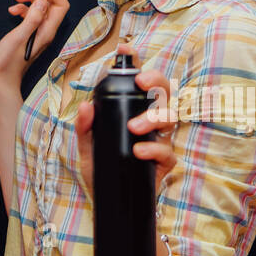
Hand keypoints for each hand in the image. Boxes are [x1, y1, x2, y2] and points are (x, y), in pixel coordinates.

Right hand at [0, 0, 70, 87]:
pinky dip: (23, 9)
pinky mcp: (29, 34)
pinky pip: (31, 16)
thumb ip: (32, 18)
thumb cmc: (9, 61)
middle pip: (51, 4)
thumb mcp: (19, 36)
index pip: (61, 5)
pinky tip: (13, 11)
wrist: (1, 78)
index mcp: (47, 31)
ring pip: (40, 8)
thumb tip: (43, 1)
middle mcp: (46, 31)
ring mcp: (38, 32)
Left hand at [74, 44, 177, 197]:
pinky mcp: (164, 163)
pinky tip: (139, 151)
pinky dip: (153, 149)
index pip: (139, 82)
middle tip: (141, 83)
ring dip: (154, 117)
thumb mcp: (87, 148)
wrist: (108, 204)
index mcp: (132, 112)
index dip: (136, 62)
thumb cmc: (101, 171)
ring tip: (134, 127)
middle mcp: (150, 122)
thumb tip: (86, 107)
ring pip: (170, 117)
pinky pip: (167, 151)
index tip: (126, 50)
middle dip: (157, 80)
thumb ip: (84, 128)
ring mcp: (159, 141)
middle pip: (164, 92)